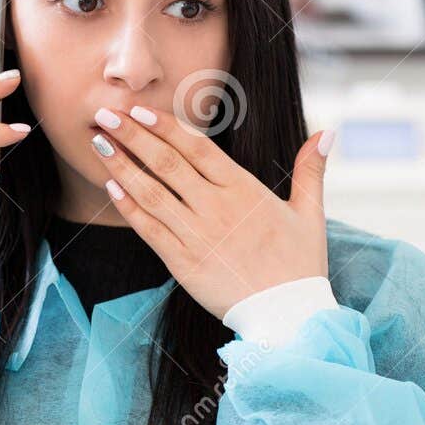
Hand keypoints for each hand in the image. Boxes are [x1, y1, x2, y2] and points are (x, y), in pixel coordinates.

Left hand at [88, 104, 335, 320]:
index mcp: (244, 191)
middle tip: (106, 113)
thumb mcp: (310, 214)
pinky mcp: (183, 263)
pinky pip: (150, 229)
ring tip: (98, 141)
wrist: (288, 316)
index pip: (197, 148)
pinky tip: (110, 185)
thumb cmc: (300, 265)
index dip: (165, 126)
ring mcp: (197, 236)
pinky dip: (129, 206)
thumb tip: (327, 132)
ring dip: (121, 165)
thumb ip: (312, 170)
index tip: (140, 109)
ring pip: (151, 192)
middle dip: (133, 135)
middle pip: (167, 163)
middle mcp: (217, 208)